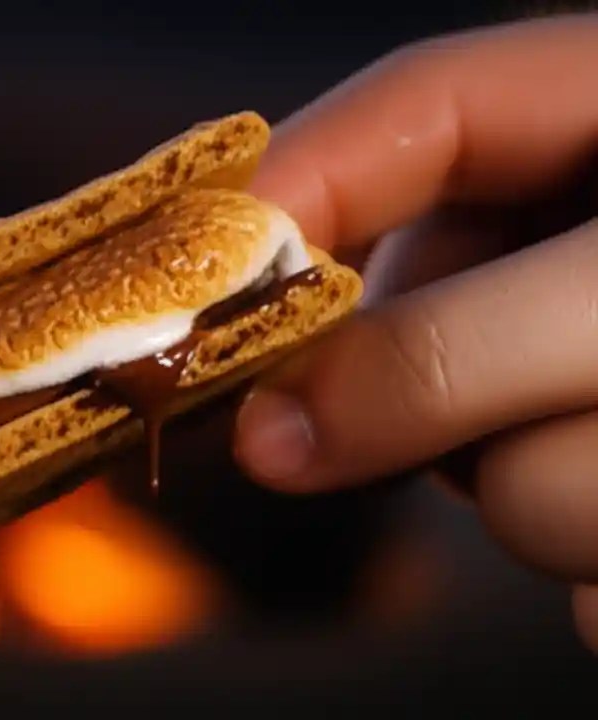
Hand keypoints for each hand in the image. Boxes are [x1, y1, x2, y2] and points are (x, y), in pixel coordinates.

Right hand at [232, 13, 597, 650]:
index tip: (190, 302)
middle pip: (407, 339)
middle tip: (592, 388)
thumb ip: (450, 349)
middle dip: (480, 394)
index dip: (278, 205)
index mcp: (583, 127)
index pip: (384, 127)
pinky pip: (564, 567)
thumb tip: (265, 435)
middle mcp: (559, 257)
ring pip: (493, 485)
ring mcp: (581, 388)